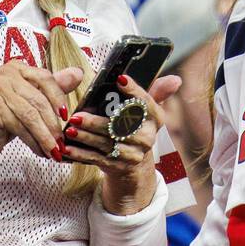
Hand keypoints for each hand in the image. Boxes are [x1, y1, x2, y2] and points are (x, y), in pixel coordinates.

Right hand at [0, 61, 82, 162]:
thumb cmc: (6, 118)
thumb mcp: (31, 101)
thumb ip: (54, 87)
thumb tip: (78, 73)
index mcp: (18, 67)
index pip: (45, 78)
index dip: (58, 97)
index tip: (66, 116)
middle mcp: (5, 74)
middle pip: (38, 99)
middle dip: (53, 124)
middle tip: (62, 142)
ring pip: (30, 115)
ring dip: (45, 136)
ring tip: (54, 150)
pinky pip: (19, 126)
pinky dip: (33, 142)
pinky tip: (40, 151)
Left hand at [62, 73, 182, 214]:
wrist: (133, 165)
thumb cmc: (134, 127)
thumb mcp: (145, 111)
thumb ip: (155, 92)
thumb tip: (176, 79)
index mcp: (155, 118)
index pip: (146, 102)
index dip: (134, 90)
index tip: (120, 78)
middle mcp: (147, 138)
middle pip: (120, 128)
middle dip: (97, 122)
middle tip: (77, 116)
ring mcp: (133, 154)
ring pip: (106, 144)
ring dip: (85, 138)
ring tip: (70, 130)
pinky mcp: (119, 167)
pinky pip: (97, 159)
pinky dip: (81, 154)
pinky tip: (68, 148)